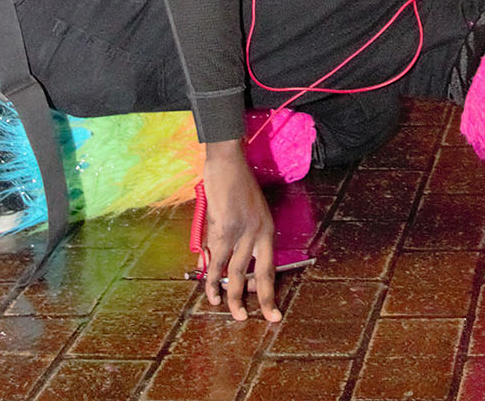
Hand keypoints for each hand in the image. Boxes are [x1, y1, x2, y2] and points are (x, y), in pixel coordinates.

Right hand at [200, 142, 278, 322]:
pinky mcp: (223, 230)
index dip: (270, 293)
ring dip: (232, 296)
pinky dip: (212, 279)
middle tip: (252, 320)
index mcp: (267, 229)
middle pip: (258, 275)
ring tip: (230, 312)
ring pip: (236, 273)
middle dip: (256, 301)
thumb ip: (244, 237)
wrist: (228, 164)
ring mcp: (241, 232)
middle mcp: (258, 233)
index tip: (272, 313)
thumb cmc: (237, 186)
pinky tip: (212, 292)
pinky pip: (217, 262)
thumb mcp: (250, 212)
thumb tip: (230, 265)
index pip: (271, 269)